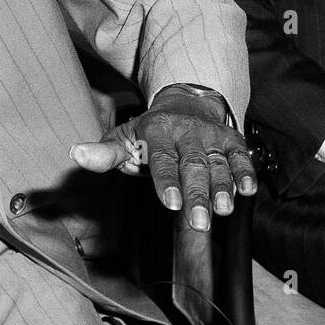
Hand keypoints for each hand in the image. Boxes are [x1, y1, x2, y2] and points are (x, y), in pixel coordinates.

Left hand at [70, 87, 256, 231]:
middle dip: (198, 193)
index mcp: (157, 130)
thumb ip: (104, 153)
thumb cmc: (149, 133)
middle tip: (200, 221)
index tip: (171, 202)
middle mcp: (186, 131)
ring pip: (219, 162)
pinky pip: (240, 155)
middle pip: (193, 165)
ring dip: (224, 187)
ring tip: (224, 210)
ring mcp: (210, 135)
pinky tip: (248, 189)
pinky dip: (246, 171)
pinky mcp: (231, 139)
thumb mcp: (124, 138)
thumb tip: (76, 153)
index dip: (166, 180)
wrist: (185, 103)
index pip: (162, 158)